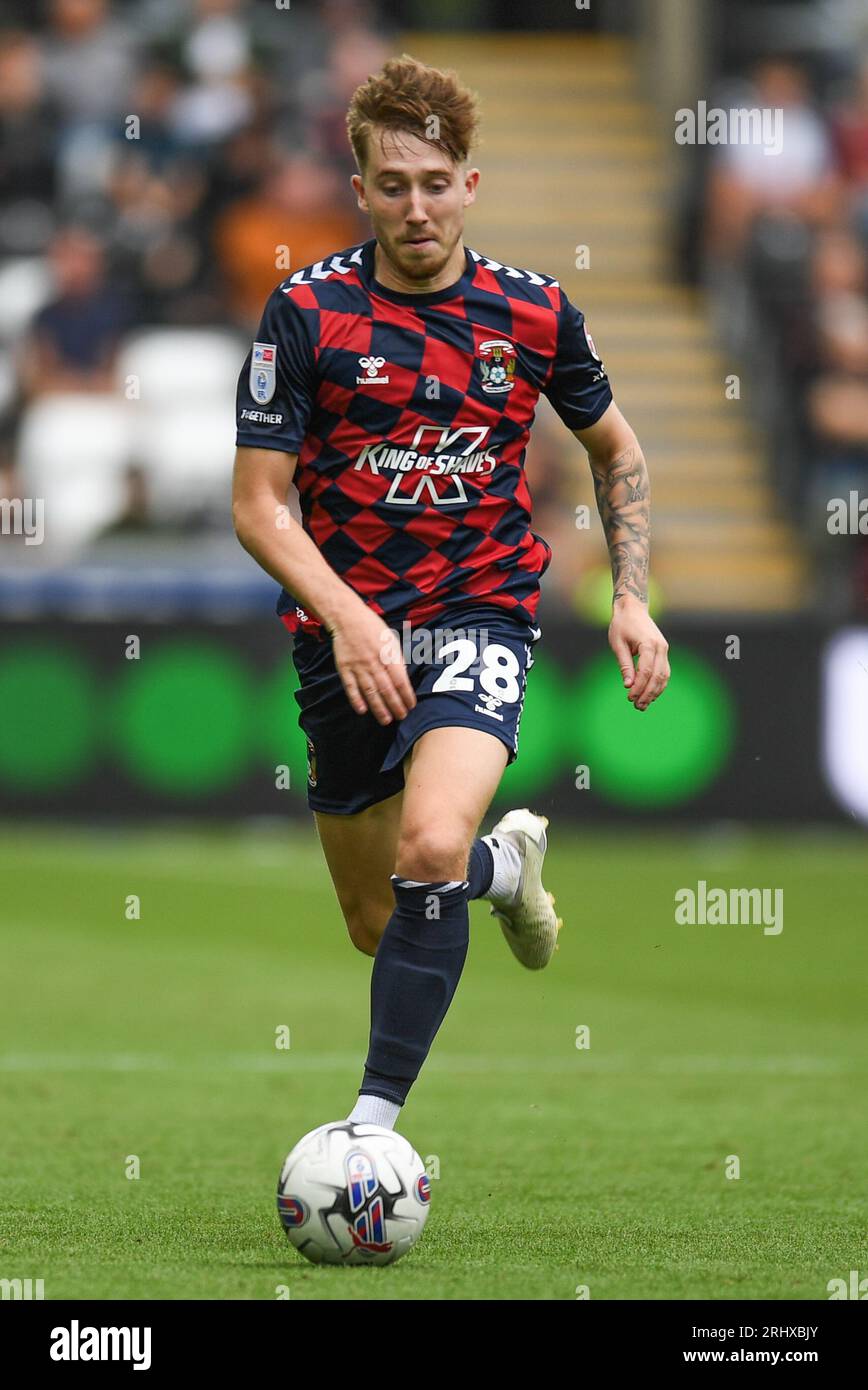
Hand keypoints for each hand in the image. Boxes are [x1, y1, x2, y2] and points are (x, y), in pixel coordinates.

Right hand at [329, 600, 416, 725]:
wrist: (347, 618)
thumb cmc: (372, 628)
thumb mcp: (391, 640)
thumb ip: (397, 659)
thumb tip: (403, 678)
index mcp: (388, 655)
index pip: (400, 681)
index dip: (407, 696)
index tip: (411, 706)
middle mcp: (373, 663)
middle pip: (387, 690)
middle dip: (396, 706)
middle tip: (402, 717)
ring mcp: (358, 666)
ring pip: (370, 692)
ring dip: (379, 708)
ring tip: (386, 720)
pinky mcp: (344, 668)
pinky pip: (351, 687)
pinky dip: (356, 700)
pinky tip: (362, 710)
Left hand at [608, 595, 669, 710]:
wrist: (633, 608)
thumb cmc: (622, 625)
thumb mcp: (618, 644)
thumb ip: (624, 665)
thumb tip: (628, 685)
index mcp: (648, 644)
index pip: (645, 671)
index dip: (638, 687)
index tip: (629, 697)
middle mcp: (660, 647)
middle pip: (657, 676)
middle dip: (648, 693)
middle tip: (637, 706)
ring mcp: (664, 649)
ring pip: (664, 676)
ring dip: (655, 691)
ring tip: (643, 704)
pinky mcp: (663, 651)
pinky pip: (664, 671)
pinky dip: (659, 684)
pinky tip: (650, 694)